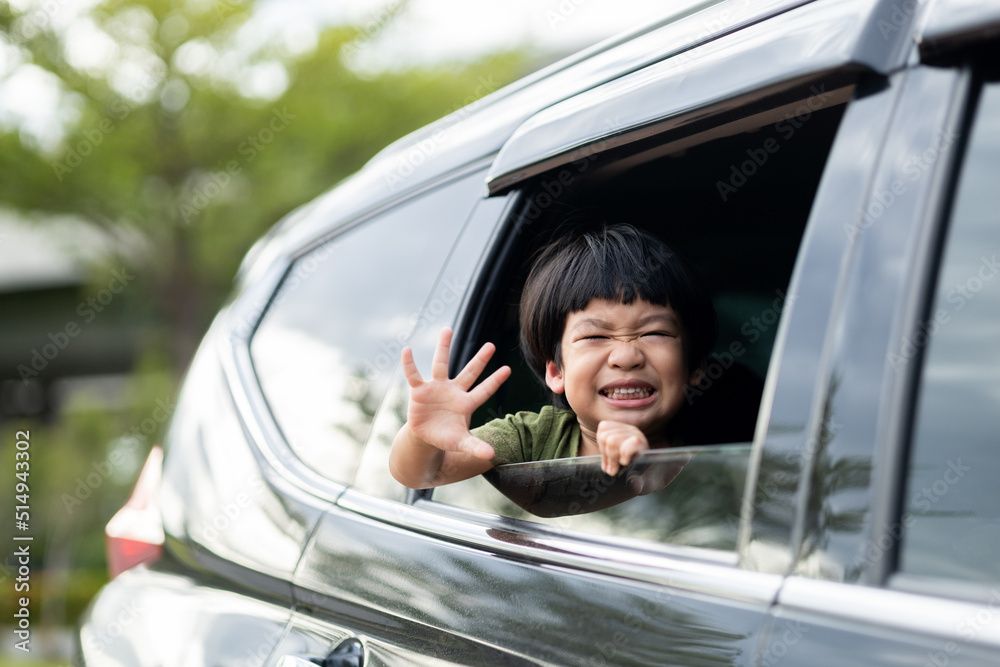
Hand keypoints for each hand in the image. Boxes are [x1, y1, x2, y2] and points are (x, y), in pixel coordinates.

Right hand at [401, 328, 509, 459]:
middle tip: (491, 345)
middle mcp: (454, 391)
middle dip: (480, 360)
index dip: (495, 381)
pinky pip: (414, 375)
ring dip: (444, 348)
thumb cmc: (447, 438)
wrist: (425, 436)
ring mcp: (437, 388)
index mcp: (467, 403)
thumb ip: (476, 447)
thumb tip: (493, 455)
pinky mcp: (420, 391)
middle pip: (469, 372)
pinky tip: (407, 350)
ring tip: (447, 329)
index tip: (508, 369)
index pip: (484, 390)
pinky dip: (409, 364)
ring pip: (441, 364)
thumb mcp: (462, 442)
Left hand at [596, 420, 648, 475]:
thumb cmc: (636, 466)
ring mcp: (637, 435)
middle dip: (606, 456)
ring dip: (612, 460)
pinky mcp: (642, 444)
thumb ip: (609, 455)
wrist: (655, 474)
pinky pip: (624, 448)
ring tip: (617, 468)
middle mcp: (631, 429)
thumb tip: (605, 467)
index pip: (603, 427)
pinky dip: (623, 458)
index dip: (602, 446)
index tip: (607, 460)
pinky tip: (627, 463)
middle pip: (605, 436)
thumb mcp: (620, 457)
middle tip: (612, 468)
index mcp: (623, 428)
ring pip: (611, 441)